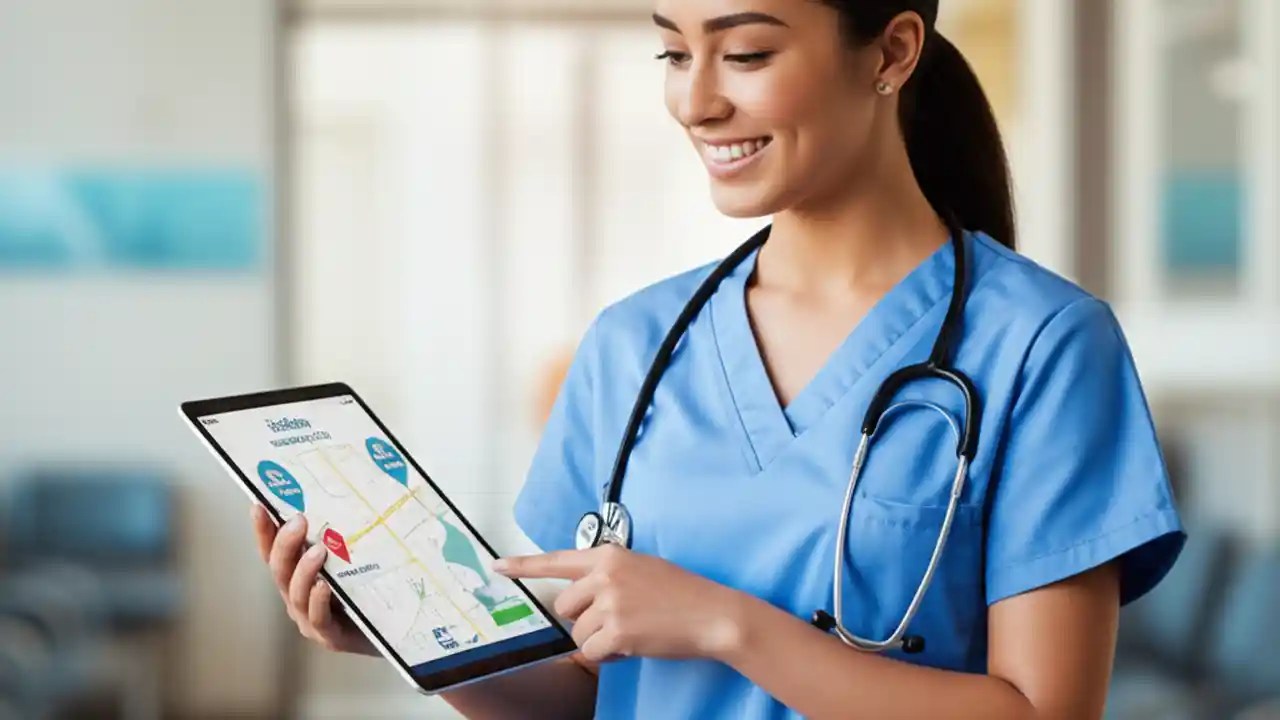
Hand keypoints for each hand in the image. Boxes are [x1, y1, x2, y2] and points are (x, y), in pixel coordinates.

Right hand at [251, 504, 376, 655]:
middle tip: (298, 521)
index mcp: (297, 577)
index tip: (258, 506)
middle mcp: (297, 597)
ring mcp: (310, 619)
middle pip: (280, 570)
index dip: (263, 532)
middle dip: (285, 545)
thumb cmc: (367, 593)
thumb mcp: (351, 561)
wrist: (392, 632)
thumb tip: (341, 499)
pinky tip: (323, 586)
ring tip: (317, 551)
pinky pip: (319, 618)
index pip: (273, 552)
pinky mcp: (330, 637)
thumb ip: (339, 540)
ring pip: (297, 594)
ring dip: (304, 570)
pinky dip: (318, 601)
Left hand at [493, 545, 745, 663]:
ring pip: (578, 632)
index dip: (524, 566)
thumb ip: (609, 575)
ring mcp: (610, 603)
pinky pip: (593, 652)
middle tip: (614, 620)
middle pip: (564, 605)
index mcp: (609, 555)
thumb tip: (582, 598)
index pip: (557, 560)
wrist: (712, 613)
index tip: (498, 567)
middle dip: (583, 619)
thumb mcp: (642, 568)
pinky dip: (609, 655)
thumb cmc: (682, 593)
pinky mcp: (617, 631)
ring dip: (598, 639)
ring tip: (631, 630)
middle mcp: (605, 575)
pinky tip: (633, 644)